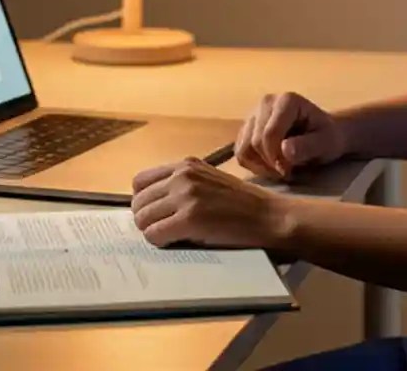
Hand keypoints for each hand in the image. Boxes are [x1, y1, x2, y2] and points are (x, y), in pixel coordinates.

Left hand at [130, 158, 289, 247]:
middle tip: (164, 229)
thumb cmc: (243, 204)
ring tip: (172, 235)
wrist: (269, 216)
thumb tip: (152, 204)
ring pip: (142, 219)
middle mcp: (182, 176)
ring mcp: (186, 196)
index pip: (140, 181)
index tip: (158, 213)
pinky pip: (154, 234)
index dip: (145, 201)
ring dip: (153, 231)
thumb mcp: (209, 181)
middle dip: (147, 219)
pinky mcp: (190, 219)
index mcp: (186, 165)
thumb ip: (183, 185)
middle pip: (138, 202)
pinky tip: (178, 241)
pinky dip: (161, 242)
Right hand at [236, 92, 347, 179]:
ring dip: (259, 165)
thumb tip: (285, 150)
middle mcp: (266, 102)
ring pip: (244, 147)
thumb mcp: (325, 144)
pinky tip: (269, 166)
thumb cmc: (327, 137)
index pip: (269, 134)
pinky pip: (240, 151)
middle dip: (269, 163)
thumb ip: (307, 146)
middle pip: (255, 141)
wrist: (322, 133)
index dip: (276, 158)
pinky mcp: (247, 127)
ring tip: (279, 169)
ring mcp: (254, 113)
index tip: (289, 171)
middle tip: (287, 172)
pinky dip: (252, 164)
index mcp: (287, 101)